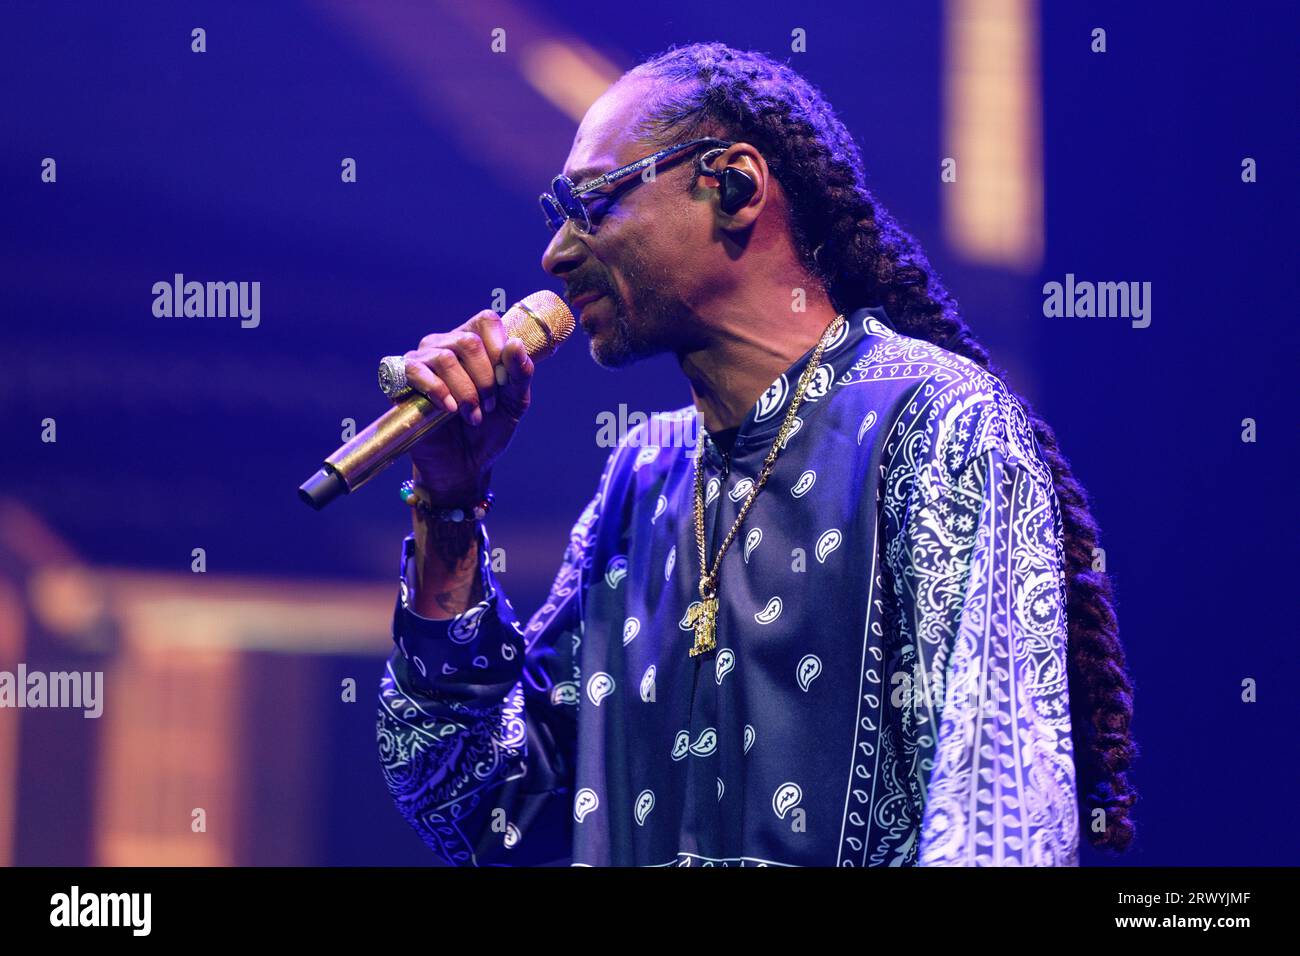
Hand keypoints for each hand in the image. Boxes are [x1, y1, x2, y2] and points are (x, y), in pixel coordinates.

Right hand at [402, 309, 534, 496]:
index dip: (498, 347)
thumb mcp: (514, 402)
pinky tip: (448, 410)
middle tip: (488, 406)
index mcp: (475, 342)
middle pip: (468, 341)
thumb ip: (520, 373)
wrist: (465, 464)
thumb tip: (515, 344)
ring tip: (472, 415)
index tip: (503, 380)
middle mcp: (446, 344)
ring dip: (465, 392)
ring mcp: (422, 360)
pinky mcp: (403, 381)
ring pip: (445, 358)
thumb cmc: (490, 429)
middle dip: (484, 379)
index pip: (486, 320)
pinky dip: (438, 391)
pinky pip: (416, 371)